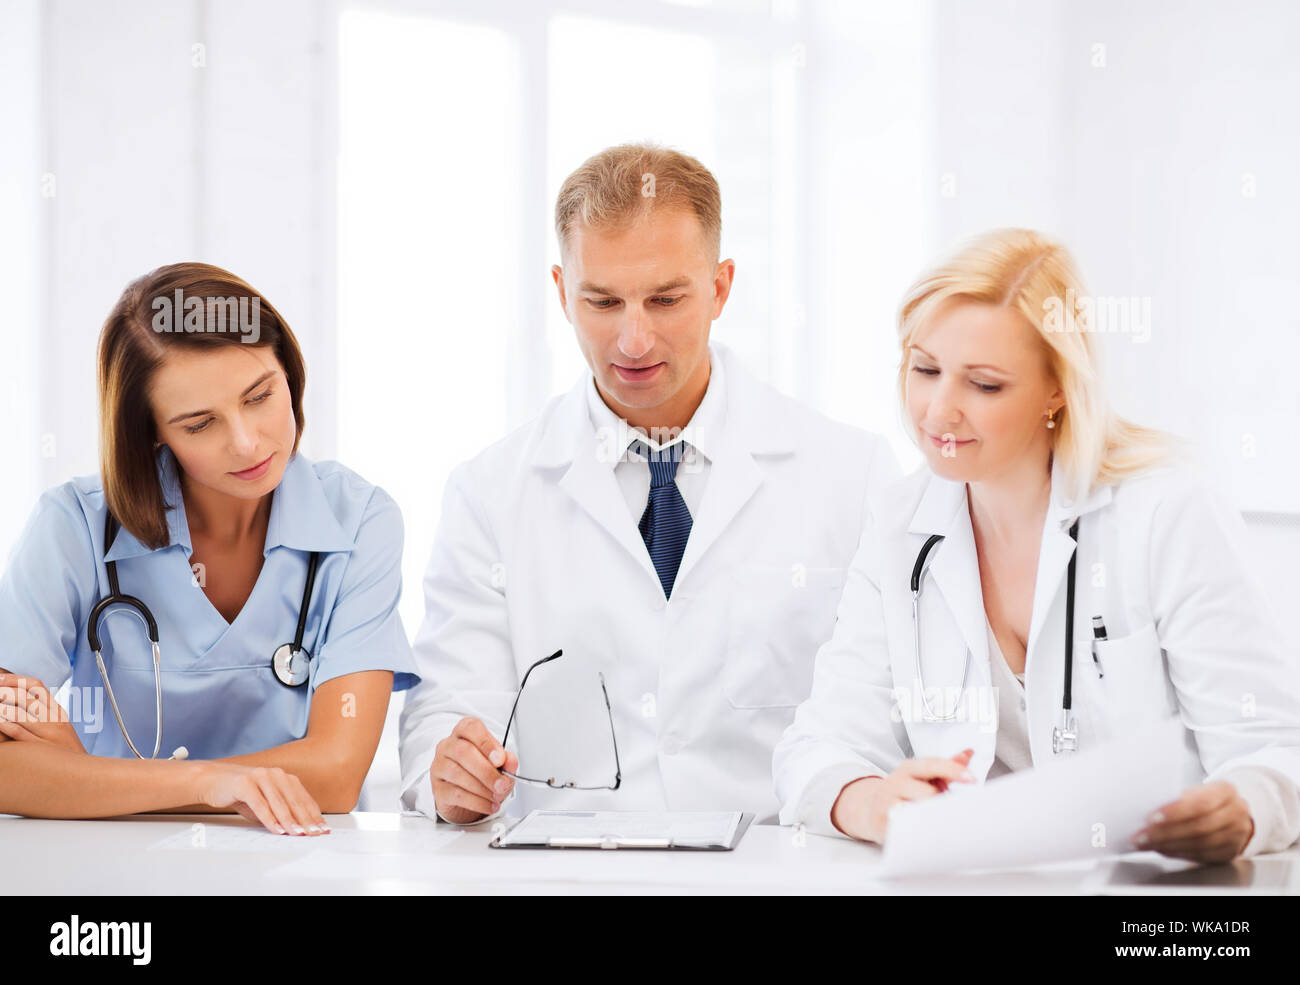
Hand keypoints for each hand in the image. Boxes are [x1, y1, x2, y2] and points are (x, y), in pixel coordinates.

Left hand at [0, 674, 85, 752]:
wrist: (80, 774)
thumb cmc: (65, 752)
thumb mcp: (60, 727)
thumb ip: (43, 713)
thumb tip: (19, 701)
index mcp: (58, 711)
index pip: (37, 685)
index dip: (16, 679)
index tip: (0, 679)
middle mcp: (54, 720)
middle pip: (26, 697)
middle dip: (3, 691)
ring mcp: (47, 734)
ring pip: (20, 713)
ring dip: (0, 706)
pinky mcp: (40, 749)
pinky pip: (17, 732)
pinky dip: (4, 724)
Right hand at [194, 763, 329, 835]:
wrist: (212, 781)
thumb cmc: (242, 794)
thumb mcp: (265, 803)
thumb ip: (281, 812)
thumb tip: (300, 830)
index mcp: (284, 778)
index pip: (303, 798)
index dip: (314, 814)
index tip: (323, 829)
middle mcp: (275, 774)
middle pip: (294, 800)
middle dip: (306, 819)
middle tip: (314, 833)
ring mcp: (260, 776)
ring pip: (279, 802)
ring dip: (290, 820)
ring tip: (298, 834)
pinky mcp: (245, 783)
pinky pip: (260, 804)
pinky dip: (270, 818)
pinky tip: (277, 829)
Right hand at [431, 716, 518, 823]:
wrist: (469, 796)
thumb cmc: (483, 772)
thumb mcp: (500, 765)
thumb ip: (507, 761)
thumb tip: (510, 760)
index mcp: (464, 732)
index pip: (471, 728)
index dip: (486, 743)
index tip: (500, 759)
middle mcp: (448, 746)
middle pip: (463, 752)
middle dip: (486, 771)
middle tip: (501, 784)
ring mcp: (439, 766)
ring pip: (457, 774)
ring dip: (482, 788)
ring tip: (497, 796)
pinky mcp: (437, 788)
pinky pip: (455, 794)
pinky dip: (476, 802)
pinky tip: (488, 805)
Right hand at [831, 749, 974, 843]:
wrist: (870, 807)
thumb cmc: (903, 790)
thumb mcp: (921, 775)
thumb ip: (946, 766)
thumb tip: (969, 753)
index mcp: (909, 768)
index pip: (932, 764)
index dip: (953, 770)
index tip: (972, 779)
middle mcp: (896, 782)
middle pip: (928, 792)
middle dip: (944, 803)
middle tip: (956, 812)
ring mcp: (887, 802)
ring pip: (915, 811)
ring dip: (932, 818)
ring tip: (941, 823)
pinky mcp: (881, 822)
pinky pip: (904, 828)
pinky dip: (918, 830)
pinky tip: (925, 832)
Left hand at [1132, 781, 1253, 862]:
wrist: (1231, 811)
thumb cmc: (1204, 798)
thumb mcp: (1195, 790)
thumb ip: (1177, 797)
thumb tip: (1144, 807)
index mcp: (1225, 791)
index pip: (1200, 804)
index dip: (1175, 812)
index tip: (1151, 818)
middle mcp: (1235, 813)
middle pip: (1199, 827)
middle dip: (1166, 833)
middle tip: (1141, 836)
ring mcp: (1236, 835)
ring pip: (1200, 844)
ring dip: (1168, 845)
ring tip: (1146, 844)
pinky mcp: (1230, 852)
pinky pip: (1201, 856)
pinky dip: (1177, 853)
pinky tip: (1161, 849)